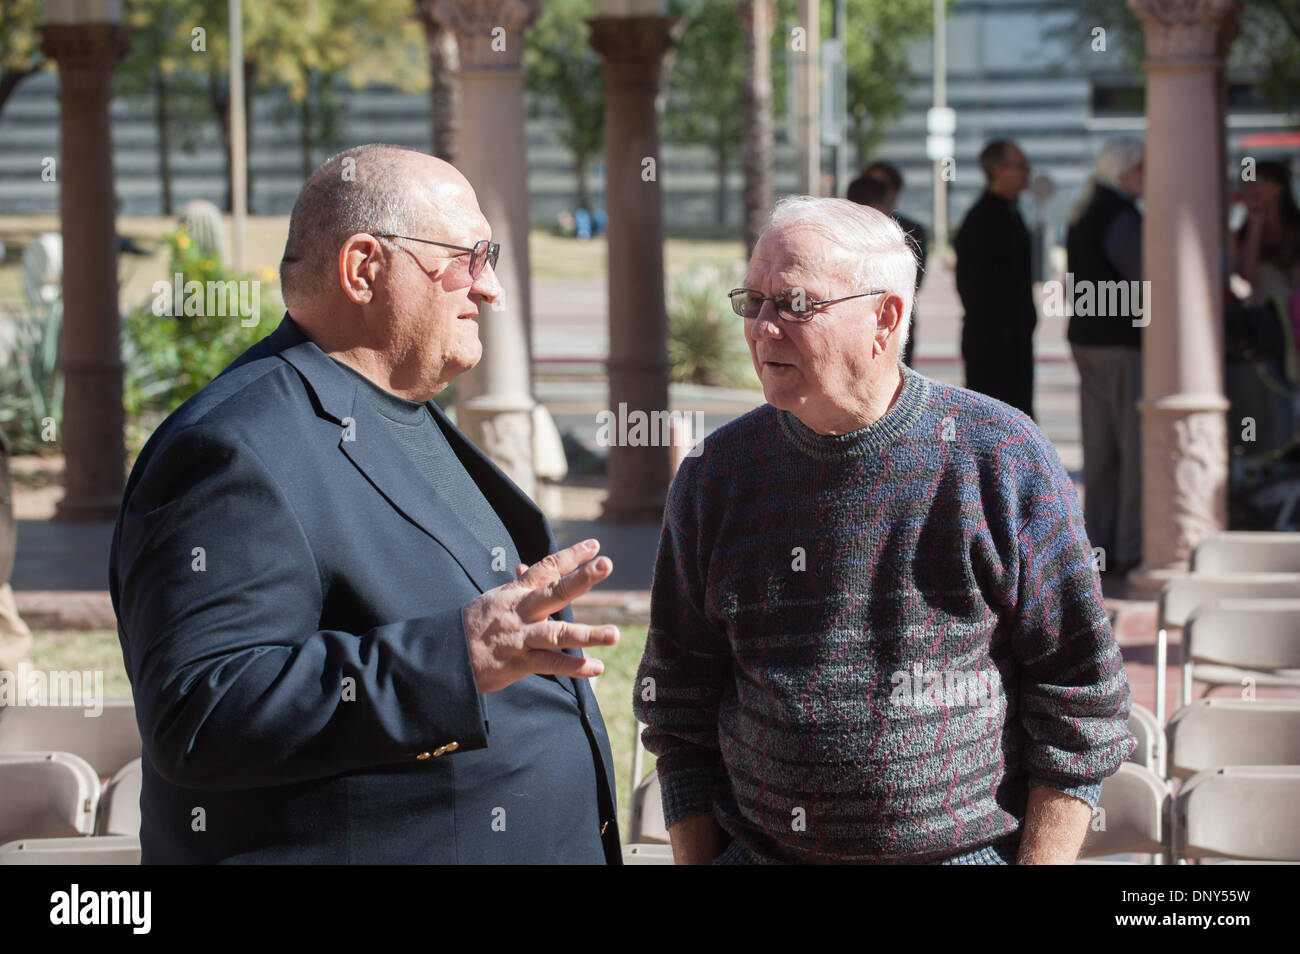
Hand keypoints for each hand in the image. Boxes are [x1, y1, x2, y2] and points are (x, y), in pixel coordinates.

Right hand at [461, 538, 618, 693]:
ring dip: (588, 634)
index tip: (595, 546)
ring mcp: (522, 638)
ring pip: (558, 634)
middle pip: (555, 592)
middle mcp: (522, 612)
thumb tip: (528, 568)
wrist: (447, 656)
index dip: (571, 556)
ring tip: (615, 634)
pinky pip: (551, 665)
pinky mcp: (520, 663)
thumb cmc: (473, 626)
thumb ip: (518, 587)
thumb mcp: (494, 599)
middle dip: (581, 579)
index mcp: (516, 593)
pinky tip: (596, 667)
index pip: (546, 568)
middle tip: (606, 565)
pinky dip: (574, 667)